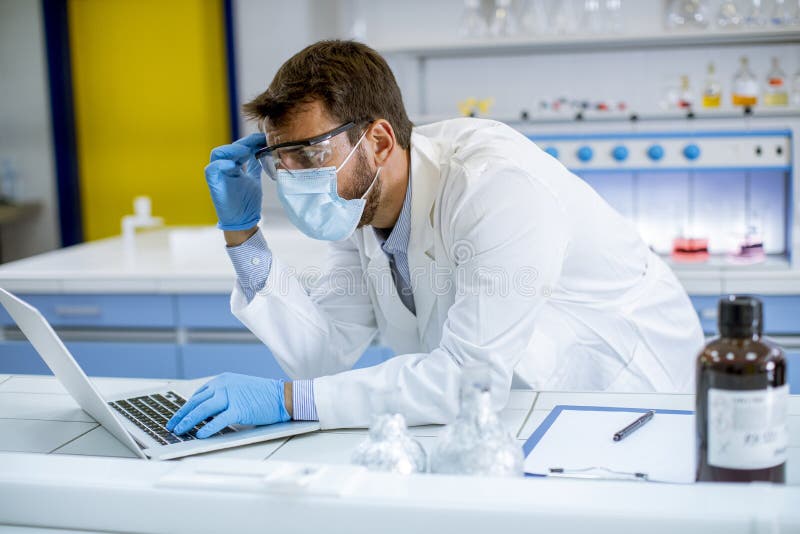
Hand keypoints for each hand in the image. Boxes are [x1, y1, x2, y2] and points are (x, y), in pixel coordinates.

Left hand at [166, 372, 289, 438]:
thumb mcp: (239, 389)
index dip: (186, 406)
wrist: (283, 396)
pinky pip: (219, 420)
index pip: (198, 394)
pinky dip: (208, 428)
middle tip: (171, 425)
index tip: (178, 416)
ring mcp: (232, 396)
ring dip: (188, 421)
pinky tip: (200, 435)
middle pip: (196, 401)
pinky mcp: (239, 408)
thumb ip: (222, 397)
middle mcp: (224, 385)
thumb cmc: (263, 395)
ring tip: (179, 430)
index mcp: (223, 380)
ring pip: (203, 409)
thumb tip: (205, 413)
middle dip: (181, 414)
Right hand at [204, 133, 266, 230]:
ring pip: (217, 154)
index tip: (264, 137)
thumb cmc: (247, 202)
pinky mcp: (213, 184)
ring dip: (232, 150)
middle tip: (258, 143)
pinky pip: (211, 169)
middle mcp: (224, 168)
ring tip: (246, 152)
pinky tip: (234, 165)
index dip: (251, 141)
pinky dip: (221, 164)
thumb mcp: (254, 178)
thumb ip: (255, 165)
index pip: (239, 147)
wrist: (244, 221)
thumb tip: (264, 149)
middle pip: (228, 148)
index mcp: (233, 166)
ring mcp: (218, 176)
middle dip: (244, 143)